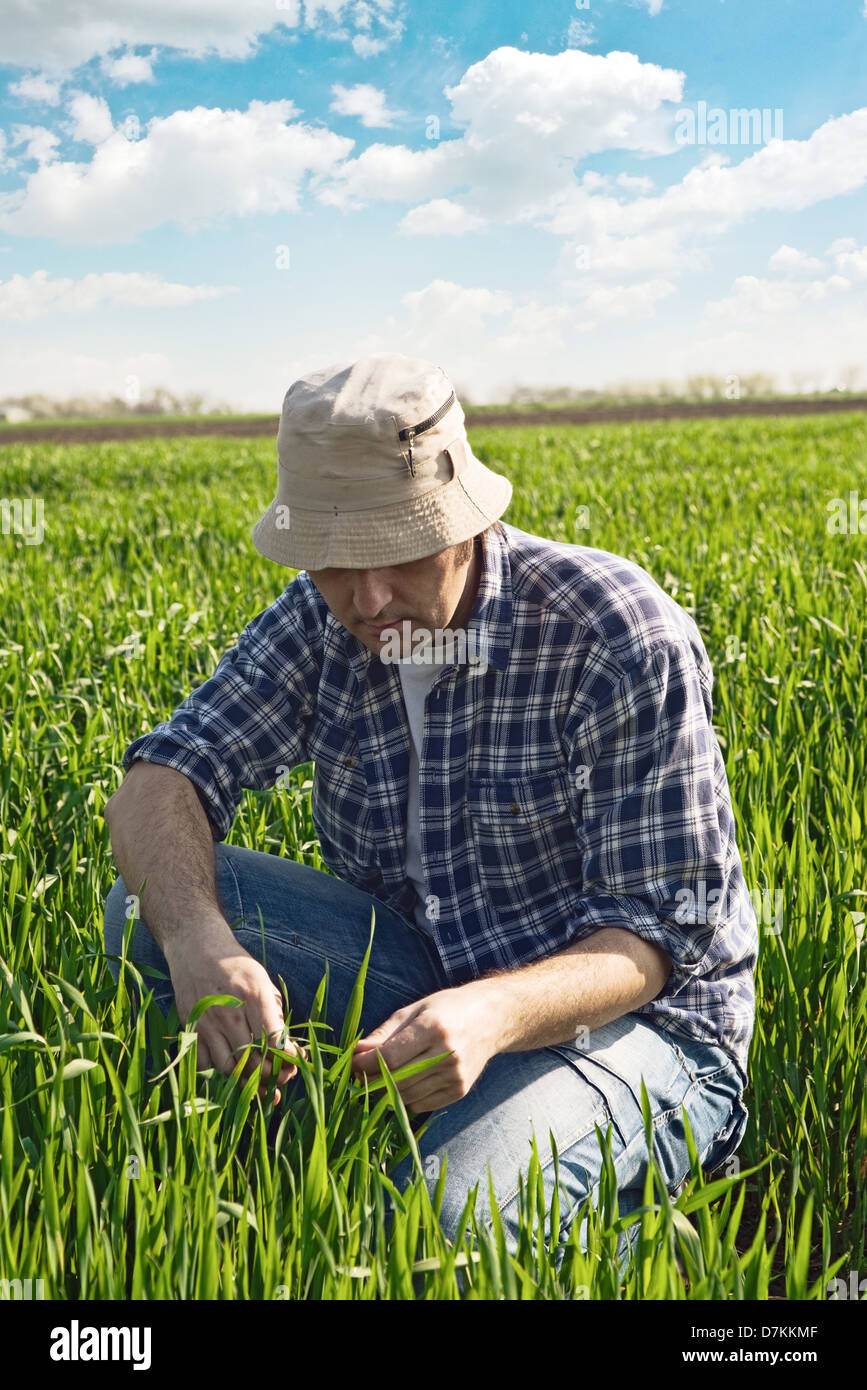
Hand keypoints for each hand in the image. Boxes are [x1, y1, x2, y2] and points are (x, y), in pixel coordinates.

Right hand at [164, 923, 305, 1102]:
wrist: (196, 948)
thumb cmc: (235, 965)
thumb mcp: (262, 979)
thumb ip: (273, 1012)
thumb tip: (285, 1046)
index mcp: (253, 995)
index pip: (274, 1039)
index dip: (289, 1058)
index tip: (297, 1061)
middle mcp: (230, 1012)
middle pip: (253, 1060)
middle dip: (273, 1075)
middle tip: (283, 1077)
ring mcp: (208, 1023)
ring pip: (229, 1068)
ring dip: (248, 1080)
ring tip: (262, 1080)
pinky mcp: (191, 1030)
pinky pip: (205, 1064)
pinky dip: (219, 1072)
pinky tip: (232, 1068)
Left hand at [350, 982, 502, 1114]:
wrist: (491, 1019)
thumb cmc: (447, 1009)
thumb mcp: (415, 1010)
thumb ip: (385, 1032)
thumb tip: (356, 1052)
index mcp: (433, 1028)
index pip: (389, 1057)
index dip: (365, 1064)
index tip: (351, 1063)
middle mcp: (447, 1054)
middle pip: (396, 1080)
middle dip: (370, 1080)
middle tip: (357, 1075)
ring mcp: (455, 1075)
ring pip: (407, 1095)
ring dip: (385, 1092)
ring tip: (375, 1080)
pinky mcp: (459, 1090)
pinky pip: (421, 1104)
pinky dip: (405, 1098)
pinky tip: (401, 1085)